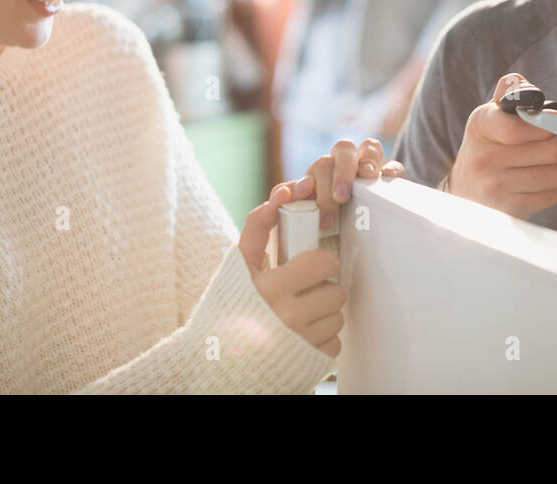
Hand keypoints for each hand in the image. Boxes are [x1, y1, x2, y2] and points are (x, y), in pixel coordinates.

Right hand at [238, 180, 345, 356]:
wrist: (218, 362)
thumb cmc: (230, 306)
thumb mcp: (239, 267)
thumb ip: (259, 228)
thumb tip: (283, 192)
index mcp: (269, 288)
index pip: (323, 264)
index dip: (322, 261)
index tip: (312, 265)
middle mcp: (286, 318)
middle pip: (336, 292)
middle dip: (323, 289)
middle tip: (304, 291)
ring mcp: (300, 344)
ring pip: (337, 317)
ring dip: (323, 314)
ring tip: (299, 315)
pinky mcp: (310, 364)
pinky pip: (334, 342)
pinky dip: (321, 338)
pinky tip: (301, 336)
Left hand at [272, 138, 403, 230]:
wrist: (339, 244)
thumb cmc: (315, 227)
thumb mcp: (296, 214)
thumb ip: (285, 200)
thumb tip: (284, 191)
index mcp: (322, 172)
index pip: (321, 164)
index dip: (317, 180)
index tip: (313, 200)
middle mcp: (344, 165)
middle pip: (344, 148)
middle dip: (341, 172)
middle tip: (339, 198)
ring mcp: (368, 170)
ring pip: (369, 147)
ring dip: (366, 160)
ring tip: (366, 177)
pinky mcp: (388, 181)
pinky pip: (393, 167)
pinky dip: (390, 170)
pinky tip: (385, 178)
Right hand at [448, 73, 556, 218]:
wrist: (465, 191)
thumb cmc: (486, 146)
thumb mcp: (489, 117)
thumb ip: (508, 95)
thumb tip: (524, 85)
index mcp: (480, 126)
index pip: (517, 127)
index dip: (548, 122)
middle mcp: (483, 158)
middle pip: (549, 149)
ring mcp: (495, 187)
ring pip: (556, 173)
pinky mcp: (510, 209)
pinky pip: (553, 194)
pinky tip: (556, 177)